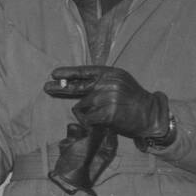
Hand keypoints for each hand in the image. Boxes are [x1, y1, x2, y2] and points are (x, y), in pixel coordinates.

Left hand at [44, 66, 170, 140]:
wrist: (150, 114)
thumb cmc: (132, 101)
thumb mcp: (118, 84)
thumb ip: (99, 85)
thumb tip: (75, 89)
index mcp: (110, 73)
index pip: (85, 72)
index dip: (68, 73)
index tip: (53, 73)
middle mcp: (108, 82)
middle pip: (78, 90)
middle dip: (61, 89)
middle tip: (46, 88)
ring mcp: (107, 97)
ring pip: (82, 108)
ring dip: (88, 115)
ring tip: (106, 115)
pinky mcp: (107, 112)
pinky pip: (88, 119)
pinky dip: (92, 124)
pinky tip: (104, 123)